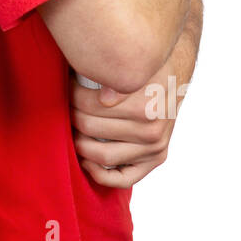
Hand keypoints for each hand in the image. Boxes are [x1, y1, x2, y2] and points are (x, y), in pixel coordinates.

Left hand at [68, 29, 195, 188]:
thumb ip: (114, 77)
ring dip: (80, 143)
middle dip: (72, 115)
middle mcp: (152, 128)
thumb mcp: (132, 62)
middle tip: (65, 105)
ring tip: (71, 128)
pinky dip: (99, 174)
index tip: (66, 86)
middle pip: (92, 128)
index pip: (90, 105)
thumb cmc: (146, 66)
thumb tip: (98, 94)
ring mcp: (155, 146)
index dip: (71, 94)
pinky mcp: (157, 158)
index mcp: (145, 104)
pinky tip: (85, 160)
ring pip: (103, 155)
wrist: (175, 73)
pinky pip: (123, 178)